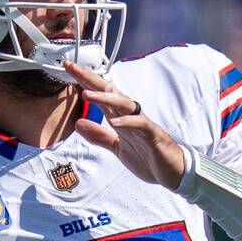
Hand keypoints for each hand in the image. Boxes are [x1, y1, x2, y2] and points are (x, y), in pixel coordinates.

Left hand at [66, 60, 186, 190]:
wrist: (172, 173)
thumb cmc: (148, 157)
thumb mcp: (117, 147)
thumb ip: (99, 136)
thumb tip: (79, 123)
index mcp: (121, 117)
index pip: (100, 95)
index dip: (84, 82)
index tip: (68, 69)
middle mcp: (131, 115)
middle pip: (110, 92)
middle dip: (91, 79)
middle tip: (72, 68)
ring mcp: (143, 123)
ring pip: (124, 104)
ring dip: (105, 99)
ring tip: (86, 95)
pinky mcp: (153, 134)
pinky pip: (140, 124)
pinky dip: (127, 122)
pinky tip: (114, 121)